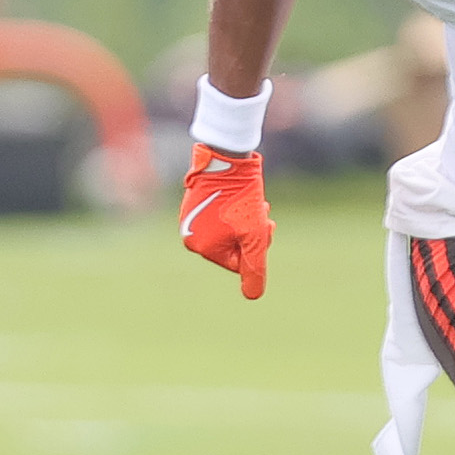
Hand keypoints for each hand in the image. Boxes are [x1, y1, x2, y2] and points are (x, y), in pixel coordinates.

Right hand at [178, 142, 272, 299]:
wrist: (225, 158)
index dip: (256, 246)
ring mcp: (189, 219)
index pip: (237, 262)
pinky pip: (218, 216)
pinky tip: (241, 196)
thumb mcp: (254, 235)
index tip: (265, 224)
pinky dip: (233, 210)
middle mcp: (189, 236)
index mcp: (201, 247)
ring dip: (245, 221)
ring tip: (255, 203)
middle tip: (262, 212)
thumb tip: (253, 296)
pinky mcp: (192, 203)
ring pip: (227, 230)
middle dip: (251, 233)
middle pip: (232, 246)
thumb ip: (254, 267)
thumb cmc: (241, 198)